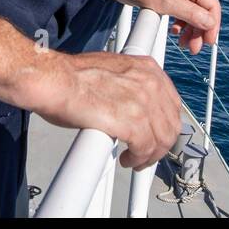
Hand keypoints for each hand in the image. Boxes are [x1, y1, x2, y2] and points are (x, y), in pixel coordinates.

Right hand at [32, 50, 182, 169]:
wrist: (56, 81)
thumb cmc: (73, 76)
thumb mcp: (113, 69)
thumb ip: (129, 84)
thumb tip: (130, 100)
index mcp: (147, 68)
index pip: (172, 102)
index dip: (165, 123)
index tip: (157, 133)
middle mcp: (149, 83)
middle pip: (171, 123)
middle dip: (161, 143)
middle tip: (147, 152)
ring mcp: (143, 103)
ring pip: (162, 139)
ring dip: (150, 155)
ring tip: (137, 159)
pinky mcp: (132, 123)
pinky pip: (146, 149)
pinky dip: (138, 159)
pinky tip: (128, 159)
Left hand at [103, 0, 220, 53]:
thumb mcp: (168, 2)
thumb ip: (191, 14)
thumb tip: (210, 23)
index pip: (212, 6)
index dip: (213, 25)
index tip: (208, 41)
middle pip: (203, 13)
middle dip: (200, 32)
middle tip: (194, 48)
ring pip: (193, 17)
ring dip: (190, 32)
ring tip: (183, 44)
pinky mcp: (169, 1)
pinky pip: (182, 16)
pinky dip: (180, 26)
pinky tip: (174, 32)